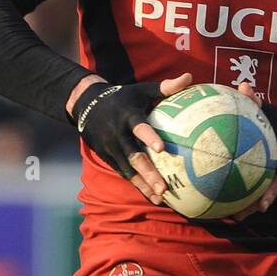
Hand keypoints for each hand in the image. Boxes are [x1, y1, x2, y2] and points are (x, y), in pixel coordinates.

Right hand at [70, 72, 193, 205]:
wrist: (87, 105)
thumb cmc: (123, 97)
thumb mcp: (141, 90)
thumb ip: (165, 87)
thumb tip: (189, 77)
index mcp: (128, 117)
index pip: (139, 128)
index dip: (149, 137)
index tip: (161, 148)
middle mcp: (118, 135)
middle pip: (135, 157)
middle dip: (149, 173)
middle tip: (164, 187)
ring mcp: (111, 148)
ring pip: (129, 170)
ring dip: (144, 185)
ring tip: (161, 198)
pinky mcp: (107, 157)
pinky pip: (124, 173)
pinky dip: (138, 186)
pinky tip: (153, 197)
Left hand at [226, 82, 276, 220]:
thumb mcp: (274, 114)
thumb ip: (259, 103)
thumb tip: (245, 86)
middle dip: (271, 194)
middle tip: (261, 205)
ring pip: (269, 195)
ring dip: (256, 206)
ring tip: (239, 217)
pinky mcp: (275, 187)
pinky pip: (259, 197)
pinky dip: (248, 206)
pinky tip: (232, 214)